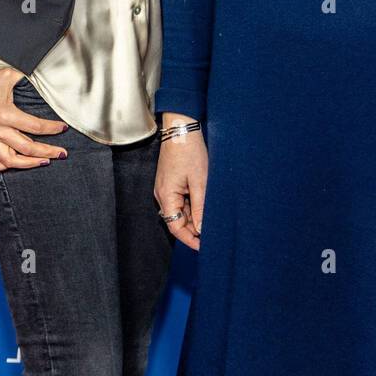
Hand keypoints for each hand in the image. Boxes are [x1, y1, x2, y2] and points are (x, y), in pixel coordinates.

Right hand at [0, 67, 66, 172]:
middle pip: (28, 147)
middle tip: (62, 152)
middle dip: (48, 151)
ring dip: (30, 163)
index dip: (52, 128)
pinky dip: (5, 166)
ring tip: (45, 161)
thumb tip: (42, 80)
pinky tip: (17, 163)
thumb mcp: (8, 75)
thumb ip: (26, 78)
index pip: (36, 126)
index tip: (63, 128)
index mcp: (6, 114)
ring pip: (12, 160)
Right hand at [154, 113, 207, 250]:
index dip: (190, 240)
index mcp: (166, 196)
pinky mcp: (170, 182)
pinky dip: (192, 205)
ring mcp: (165, 188)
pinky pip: (180, 200)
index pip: (175, 227)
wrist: (181, 128)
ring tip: (212, 218)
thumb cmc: (190, 152)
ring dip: (194, 216)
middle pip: (177, 220)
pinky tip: (205, 204)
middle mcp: (162, 195)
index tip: (204, 247)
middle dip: (194, 229)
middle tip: (213, 234)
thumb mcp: (200, 182)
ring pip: (180, 211)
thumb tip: (202, 230)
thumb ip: (200, 208)